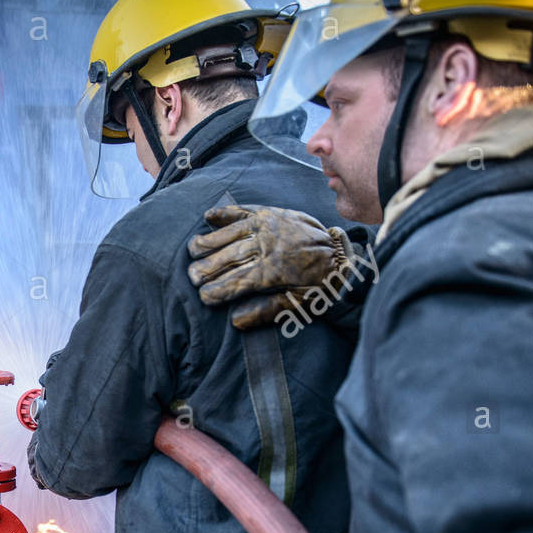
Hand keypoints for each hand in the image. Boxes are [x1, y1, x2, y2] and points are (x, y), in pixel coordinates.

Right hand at [187, 205, 352, 327]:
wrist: (341, 252)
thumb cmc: (319, 283)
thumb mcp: (300, 304)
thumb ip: (267, 311)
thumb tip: (235, 321)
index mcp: (275, 270)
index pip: (238, 282)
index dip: (218, 291)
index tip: (204, 298)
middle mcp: (268, 245)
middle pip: (229, 257)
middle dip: (207, 268)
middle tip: (192, 278)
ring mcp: (268, 226)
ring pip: (230, 233)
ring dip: (208, 242)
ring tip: (192, 251)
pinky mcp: (271, 213)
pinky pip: (243, 211)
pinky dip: (224, 212)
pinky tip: (208, 217)